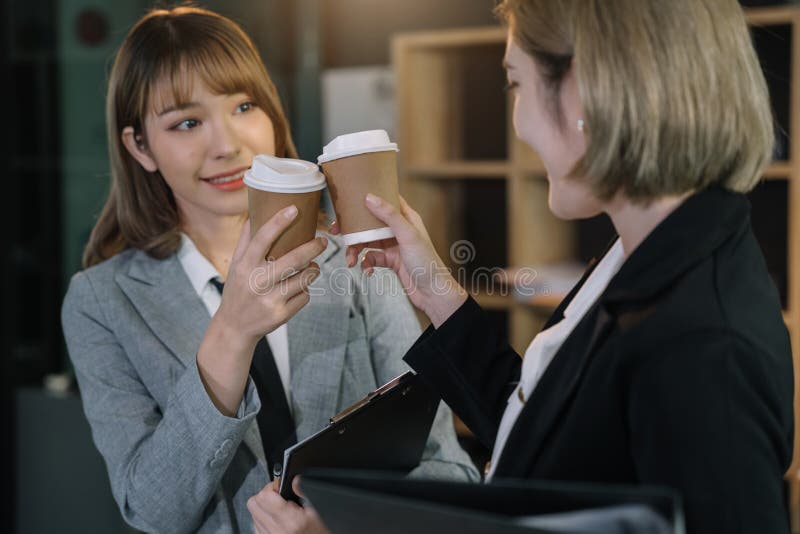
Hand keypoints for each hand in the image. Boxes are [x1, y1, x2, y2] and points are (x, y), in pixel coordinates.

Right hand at [213, 206, 326, 349]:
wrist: (234, 328)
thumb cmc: (238, 290)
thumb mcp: (236, 266)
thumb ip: (246, 241)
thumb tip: (254, 213)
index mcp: (245, 266)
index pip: (262, 239)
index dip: (278, 222)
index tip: (294, 209)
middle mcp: (257, 282)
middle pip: (294, 259)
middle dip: (313, 247)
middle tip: (323, 241)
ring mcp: (270, 300)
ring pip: (305, 278)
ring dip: (313, 270)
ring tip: (312, 267)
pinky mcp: (282, 315)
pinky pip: (305, 296)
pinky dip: (305, 290)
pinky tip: (298, 289)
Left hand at [247, 480, 327, 533]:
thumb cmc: (318, 531)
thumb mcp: (318, 510)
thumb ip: (305, 493)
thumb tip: (294, 480)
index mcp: (290, 521)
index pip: (264, 496)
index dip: (272, 486)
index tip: (280, 486)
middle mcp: (276, 530)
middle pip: (254, 502)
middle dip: (265, 494)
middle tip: (277, 495)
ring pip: (253, 512)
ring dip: (263, 506)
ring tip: (279, 508)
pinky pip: (255, 523)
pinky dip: (262, 517)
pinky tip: (275, 518)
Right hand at [335, 194, 466, 327]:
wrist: (433, 292)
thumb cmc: (427, 262)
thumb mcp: (407, 235)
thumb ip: (389, 215)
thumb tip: (369, 197)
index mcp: (406, 217)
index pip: (386, 199)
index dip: (368, 196)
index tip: (349, 198)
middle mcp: (399, 229)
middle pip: (370, 222)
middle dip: (353, 228)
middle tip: (336, 231)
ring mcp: (393, 245)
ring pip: (367, 241)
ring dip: (356, 250)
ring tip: (351, 261)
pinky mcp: (390, 261)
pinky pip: (371, 258)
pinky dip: (366, 264)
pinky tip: (368, 272)